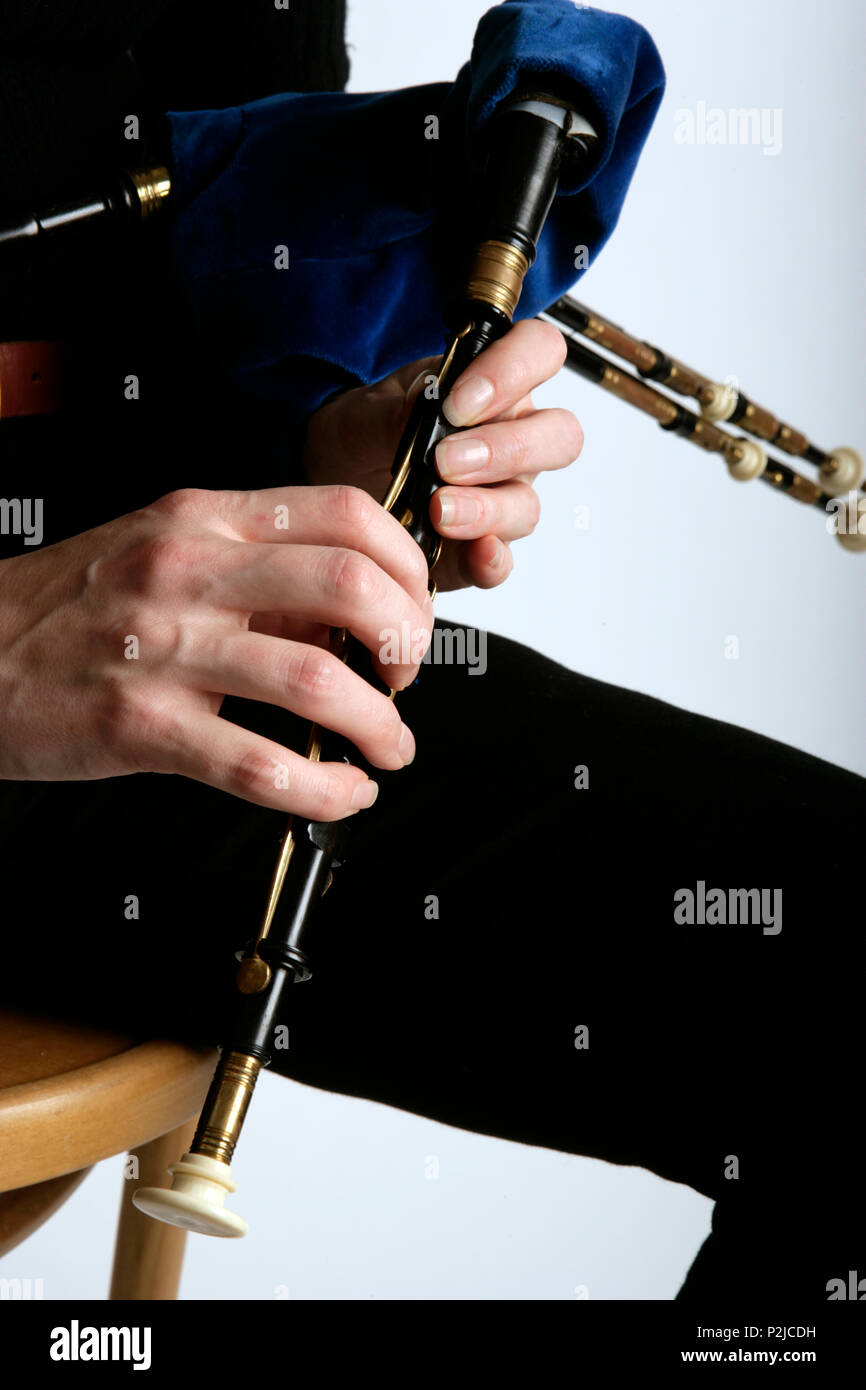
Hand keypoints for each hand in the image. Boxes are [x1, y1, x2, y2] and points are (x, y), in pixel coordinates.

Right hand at [0, 486, 432, 817]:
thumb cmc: (71, 604)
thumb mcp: (166, 550)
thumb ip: (260, 571)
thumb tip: (353, 616)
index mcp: (206, 518)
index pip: (348, 514)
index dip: (408, 569)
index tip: (413, 611)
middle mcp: (190, 571)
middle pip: (351, 586)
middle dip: (408, 645)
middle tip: (404, 681)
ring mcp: (164, 648)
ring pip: (316, 680)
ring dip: (379, 726)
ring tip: (386, 746)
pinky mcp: (140, 725)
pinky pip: (258, 763)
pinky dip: (322, 786)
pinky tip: (340, 789)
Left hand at [302, 318, 582, 590]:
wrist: (330, 488)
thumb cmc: (360, 436)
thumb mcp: (363, 413)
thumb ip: (398, 410)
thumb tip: (432, 401)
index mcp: (493, 387)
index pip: (540, 353)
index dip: (514, 372)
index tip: (457, 403)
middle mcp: (510, 441)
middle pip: (559, 438)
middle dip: (506, 450)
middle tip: (446, 461)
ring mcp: (502, 499)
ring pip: (528, 504)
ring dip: (487, 507)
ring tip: (437, 509)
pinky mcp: (479, 552)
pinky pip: (502, 561)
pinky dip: (490, 561)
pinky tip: (471, 554)